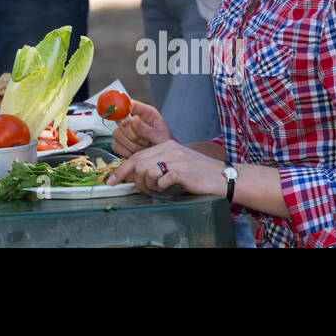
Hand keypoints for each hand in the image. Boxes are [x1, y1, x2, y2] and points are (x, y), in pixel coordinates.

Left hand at [109, 140, 227, 196]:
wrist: (223, 176)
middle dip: (135, 181)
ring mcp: (176, 159)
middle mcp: (169, 149)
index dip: (121, 170)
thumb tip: (135, 176)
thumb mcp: (176, 163)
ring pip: (146, 172)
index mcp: (165, 145)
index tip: (111, 181)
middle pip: (138, 163)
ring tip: (158, 190)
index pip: (136, 156)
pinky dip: (162, 188)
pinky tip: (169, 189)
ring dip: (148, 186)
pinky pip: (162, 180)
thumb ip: (157, 165)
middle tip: (142, 191)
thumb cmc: (199, 173)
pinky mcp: (183, 171)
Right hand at [110, 99, 172, 156]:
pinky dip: (126, 152)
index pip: (128, 103)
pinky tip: (137, 153)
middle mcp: (133, 119)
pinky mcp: (120, 143)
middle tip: (146, 142)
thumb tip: (134, 120)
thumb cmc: (166, 147)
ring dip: (131, 145)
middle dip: (132, 134)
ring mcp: (125, 131)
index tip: (125, 121)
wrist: (163, 162)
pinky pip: (115, 146)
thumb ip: (148, 130)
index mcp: (146, 113)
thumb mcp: (161, 137)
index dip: (123, 109)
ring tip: (144, 148)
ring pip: (117, 134)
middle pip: (120, 120)